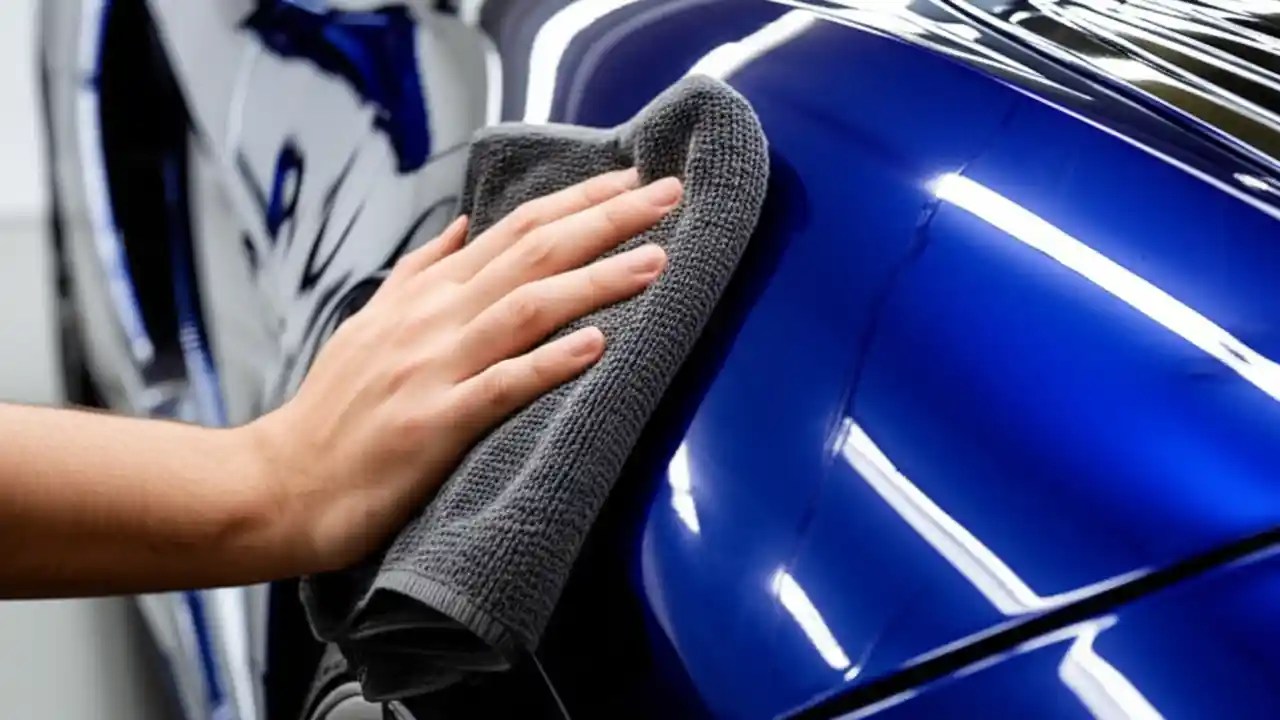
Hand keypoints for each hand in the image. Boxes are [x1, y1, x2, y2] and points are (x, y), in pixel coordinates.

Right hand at [245, 168, 681, 573]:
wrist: (285, 483)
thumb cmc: (336, 407)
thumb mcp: (372, 322)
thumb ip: (421, 272)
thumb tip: (464, 226)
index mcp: (428, 294)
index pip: (515, 229)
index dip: (578, 201)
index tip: (634, 178)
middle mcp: (435, 319)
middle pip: (532, 252)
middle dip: (606, 219)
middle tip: (669, 193)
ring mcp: (434, 368)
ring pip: (526, 309)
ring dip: (594, 281)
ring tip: (656, 261)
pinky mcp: (434, 424)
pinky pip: (501, 387)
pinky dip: (548, 363)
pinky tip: (596, 346)